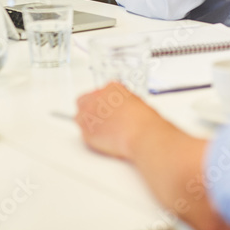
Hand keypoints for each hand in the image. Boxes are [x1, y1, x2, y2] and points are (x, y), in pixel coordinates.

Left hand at [77, 83, 229, 229]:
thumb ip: (126, 105)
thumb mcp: (139, 105)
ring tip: (104, 133)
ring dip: (89, 123)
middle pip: (84, 102)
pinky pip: (83, 132)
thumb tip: (126, 114)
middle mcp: (98, 97)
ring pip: (80, 117)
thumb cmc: (149, 123)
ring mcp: (90, 114)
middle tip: (104, 124)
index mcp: (112, 87)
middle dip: (92, 112)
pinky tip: (103, 141)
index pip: (99, 93)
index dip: (103, 105)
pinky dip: (91, 137)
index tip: (108, 113)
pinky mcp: (87, 130)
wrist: (145, 136)